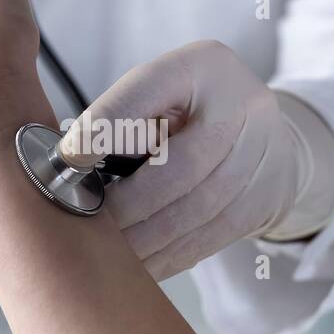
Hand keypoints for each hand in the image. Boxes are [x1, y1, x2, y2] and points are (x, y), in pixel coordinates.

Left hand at [58, 41, 304, 280]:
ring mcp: (262, 155)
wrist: (268, 137)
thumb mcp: (159, 95)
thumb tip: (66, 161)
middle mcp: (242, 104)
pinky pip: (211, 237)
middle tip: (85, 226)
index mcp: (201, 66)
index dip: (105, 128)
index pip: (147, 92)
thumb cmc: (191, 113)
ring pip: (196, 211)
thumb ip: (122, 119)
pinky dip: (170, 257)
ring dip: (145, 241)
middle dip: (126, 205)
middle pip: (180, 167)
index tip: (67, 159)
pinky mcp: (265, 199)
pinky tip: (140, 267)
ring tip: (105, 255)